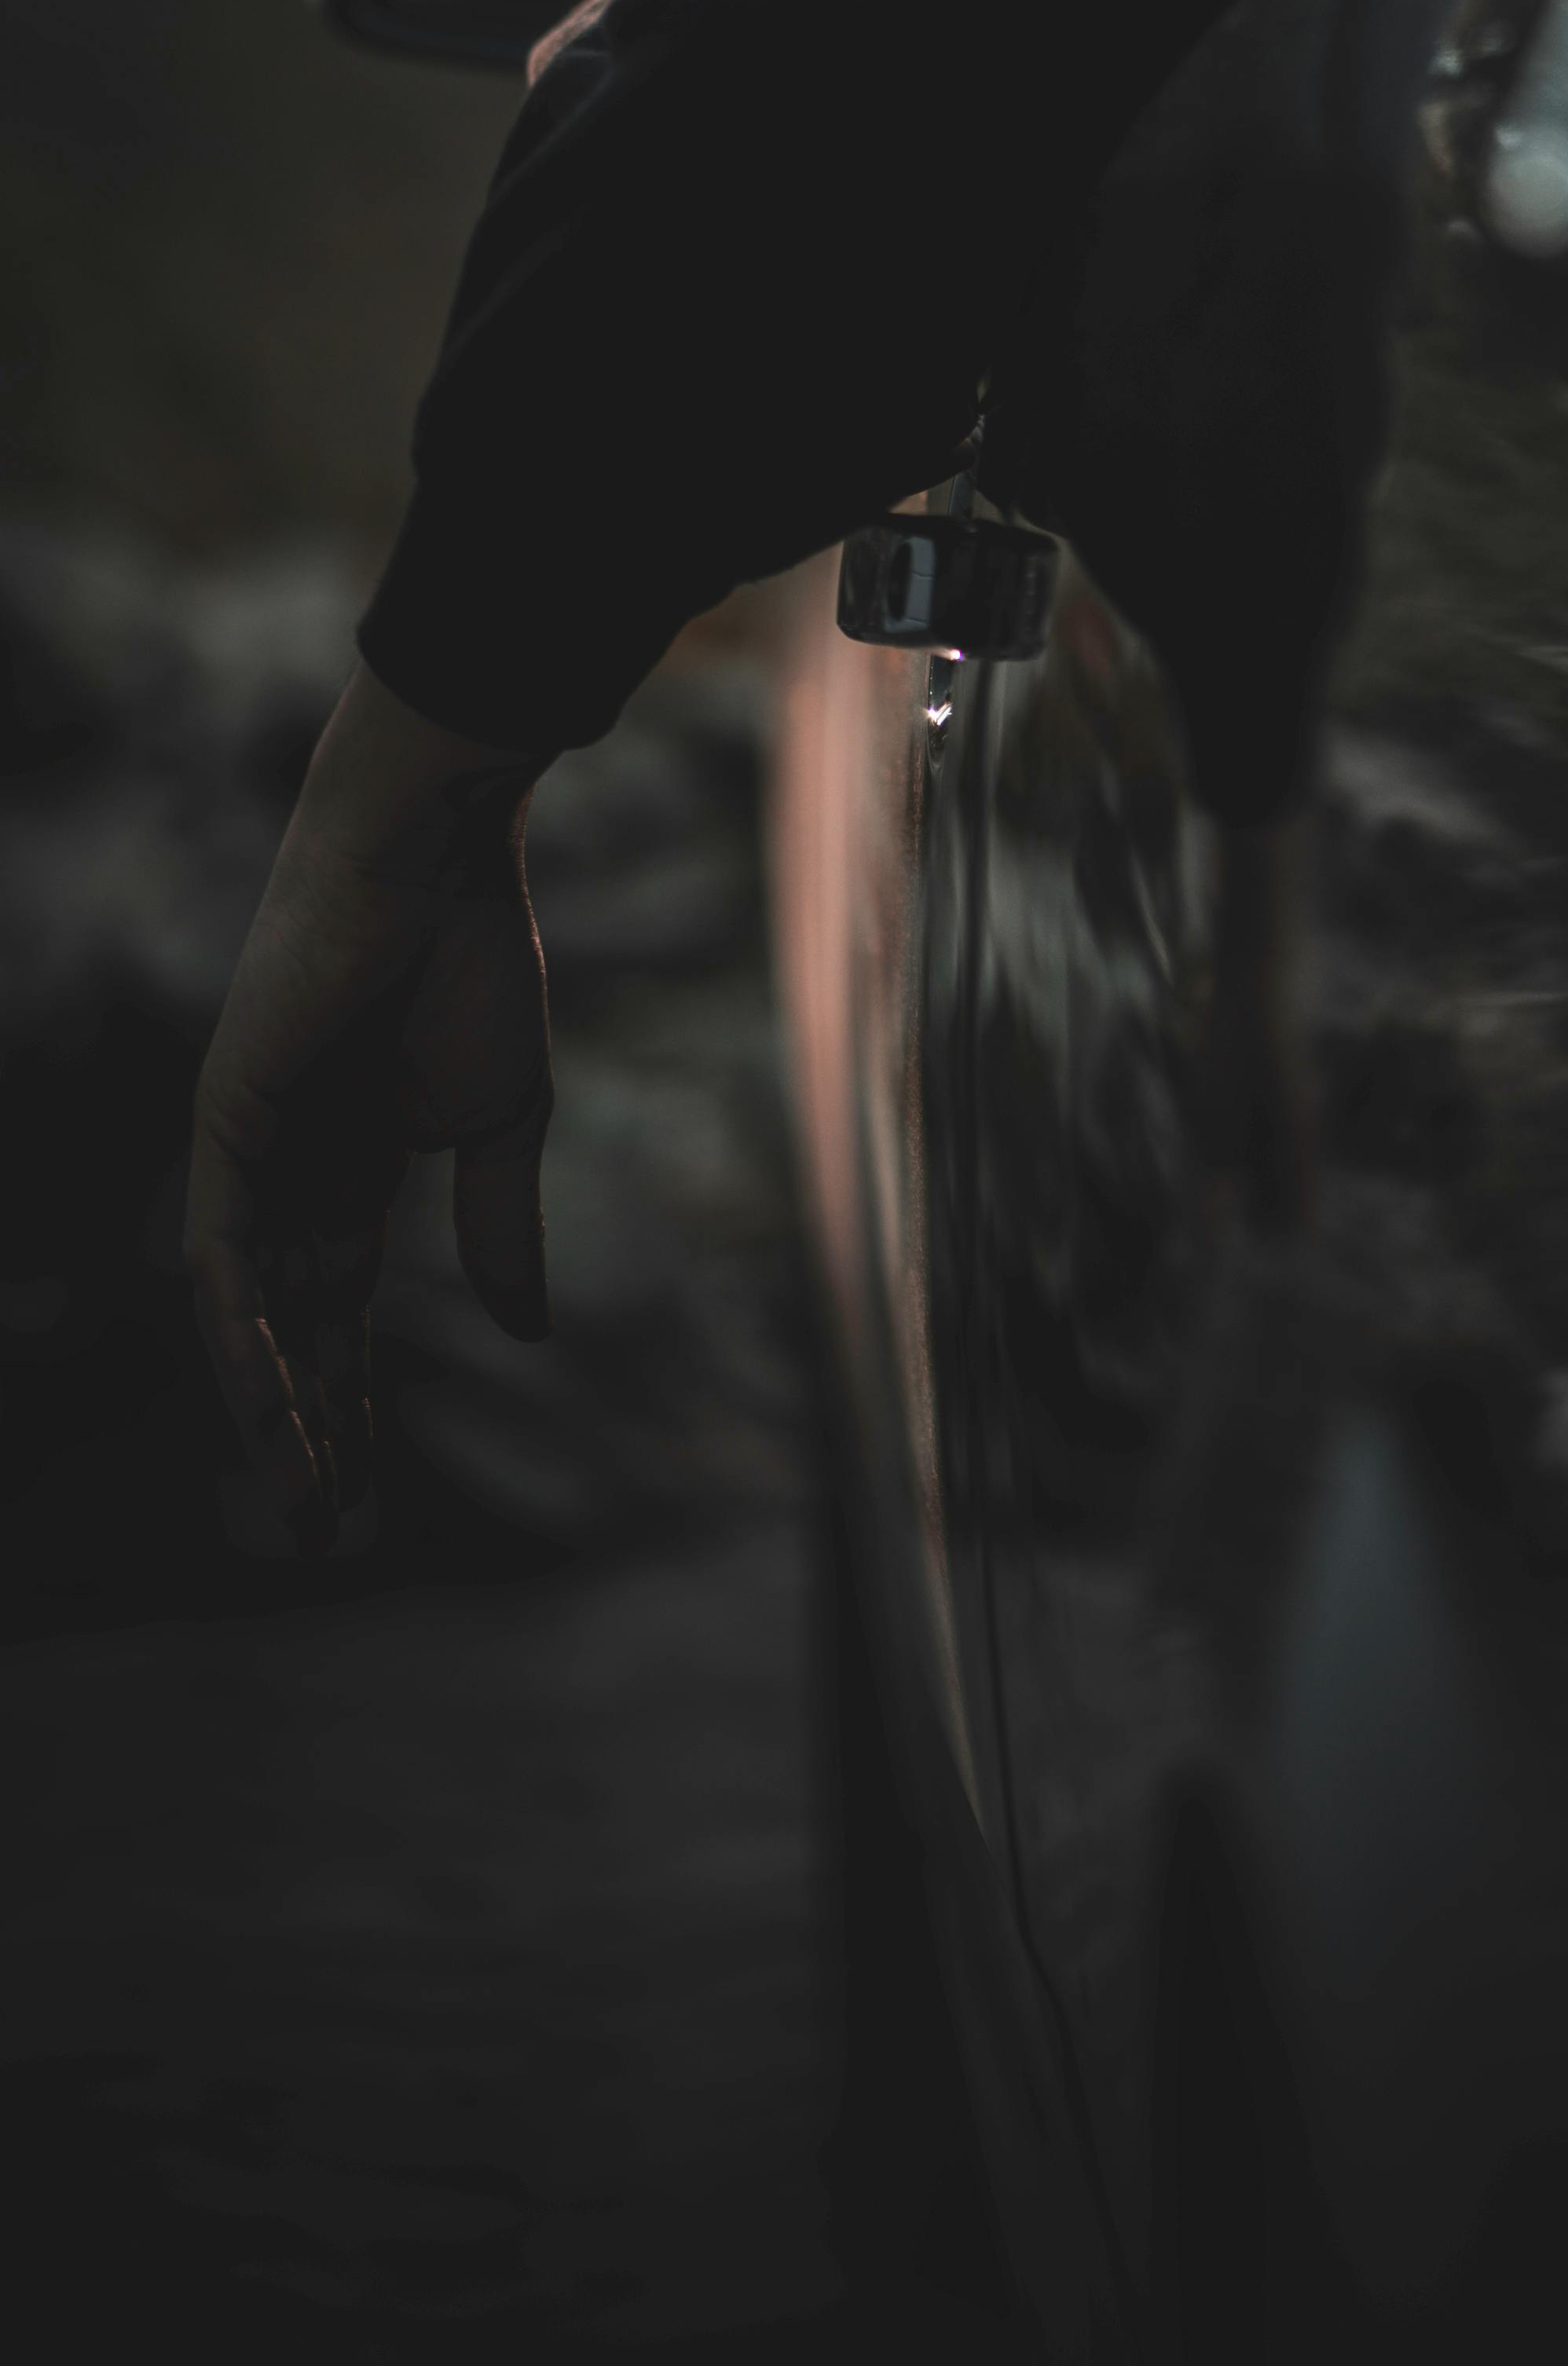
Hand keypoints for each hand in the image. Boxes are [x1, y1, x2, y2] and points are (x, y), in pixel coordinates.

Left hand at [185, 666, 555, 1553]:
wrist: (436, 858)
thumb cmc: (475, 959)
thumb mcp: (502, 1116)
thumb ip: (498, 1223)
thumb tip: (523, 1337)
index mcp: (360, 1162)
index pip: (343, 1311)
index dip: (357, 1403)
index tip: (372, 1496)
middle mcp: (293, 1169)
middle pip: (293, 1331)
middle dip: (310, 1432)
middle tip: (327, 1535)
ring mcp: (252, 1150)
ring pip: (248, 1314)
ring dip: (273, 1410)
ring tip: (302, 1500)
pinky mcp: (226, 1126)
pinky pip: (218, 1258)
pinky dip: (240, 1336)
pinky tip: (269, 1407)